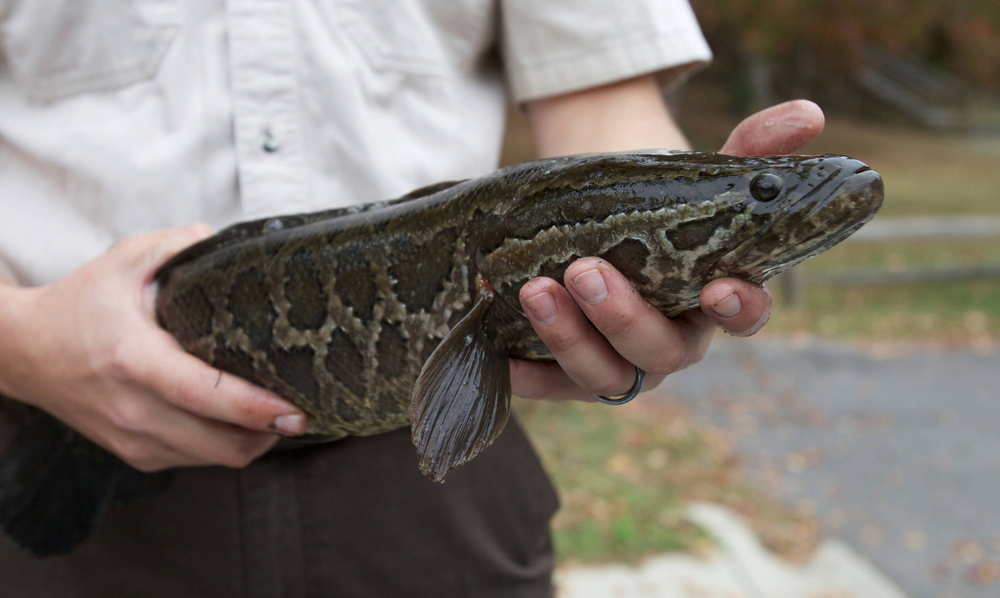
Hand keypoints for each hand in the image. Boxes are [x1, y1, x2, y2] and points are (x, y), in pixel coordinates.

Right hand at [0, 224, 307, 470]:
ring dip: (252, 442)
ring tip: (275, 414)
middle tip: (302, 410)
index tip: (294, 409)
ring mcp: (134, 439)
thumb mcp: (125, 259)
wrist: (25, 353)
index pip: (203, 395)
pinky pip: (196, 461)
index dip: (254, 407)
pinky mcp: (136, 455)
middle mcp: (134, 408)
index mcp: (134, 359)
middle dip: (271, 433)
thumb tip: (228, 242)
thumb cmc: (79, 305)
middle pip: (222, 444)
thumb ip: (180, 244)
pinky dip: (224, 446)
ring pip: (215, 459)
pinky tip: (237, 420)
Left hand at [511, 100, 824, 400]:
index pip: (742, 317)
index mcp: (713, 300)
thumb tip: (808, 114)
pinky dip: (530, 376)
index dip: (738, 310)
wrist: (596, 228)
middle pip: (661, 353)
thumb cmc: (657, 210)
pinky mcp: (570, 376)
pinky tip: (504, 354)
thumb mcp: (699, 175)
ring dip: (570, 339)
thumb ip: (750, 147)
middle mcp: (671, 342)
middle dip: (622, 318)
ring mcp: (621, 364)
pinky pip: (553, 389)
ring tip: (534, 290)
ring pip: (605, 376)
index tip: (720, 289)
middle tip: (584, 271)